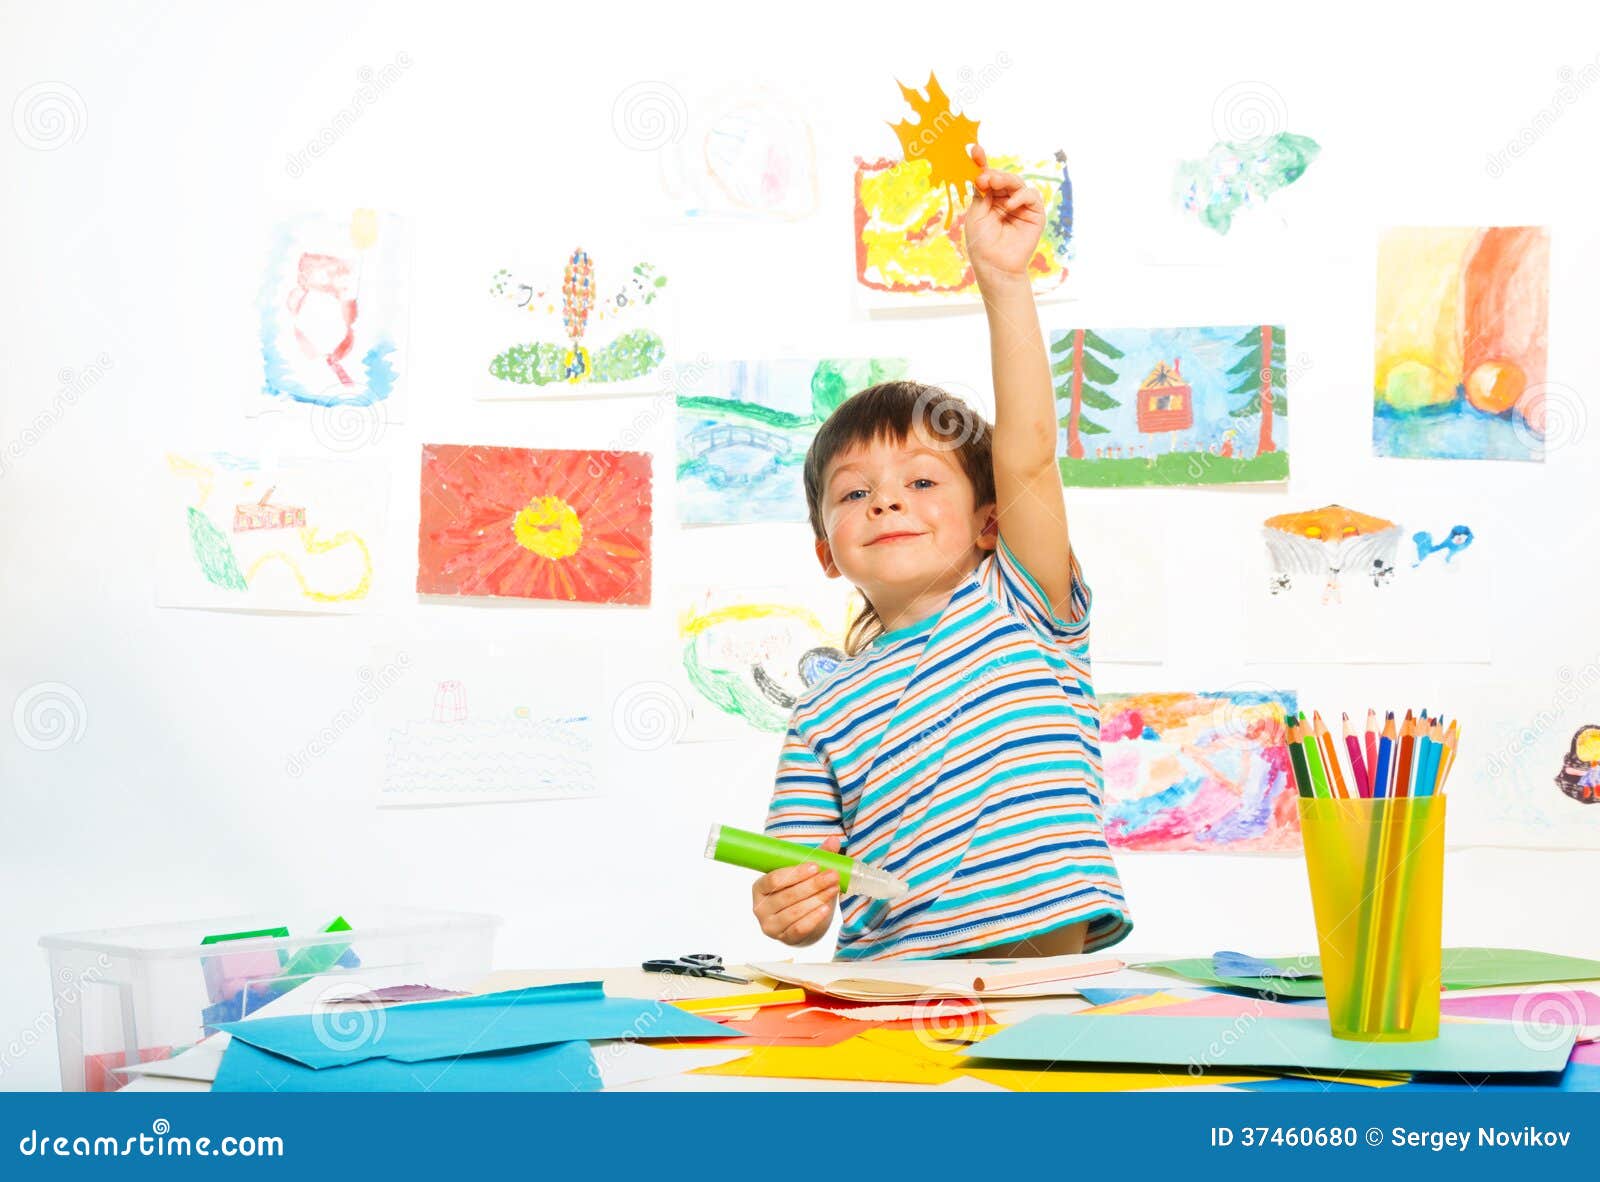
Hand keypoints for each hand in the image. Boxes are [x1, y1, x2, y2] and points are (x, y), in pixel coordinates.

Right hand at [751, 836, 841, 945]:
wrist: (802, 920)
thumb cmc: (800, 891)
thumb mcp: (805, 873)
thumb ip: (818, 856)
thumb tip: (834, 840)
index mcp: (760, 887)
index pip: (774, 879)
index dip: (795, 873)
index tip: (816, 866)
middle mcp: (760, 908)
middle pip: (787, 895)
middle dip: (813, 885)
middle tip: (832, 875)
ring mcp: (771, 926)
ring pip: (794, 912)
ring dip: (817, 899)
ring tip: (833, 889)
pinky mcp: (784, 939)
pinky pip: (799, 929)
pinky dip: (813, 918)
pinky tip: (825, 908)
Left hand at [962, 144, 1043, 285]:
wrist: (995, 265)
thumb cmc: (982, 243)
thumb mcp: (976, 214)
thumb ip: (981, 193)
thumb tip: (982, 171)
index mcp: (990, 199)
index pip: (987, 178)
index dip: (981, 163)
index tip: (975, 151)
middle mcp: (1005, 200)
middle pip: (1003, 178)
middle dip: (994, 174)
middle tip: (984, 176)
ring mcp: (1020, 206)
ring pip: (1017, 184)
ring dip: (1006, 181)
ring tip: (994, 184)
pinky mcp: (1034, 214)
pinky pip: (1031, 196)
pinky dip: (1021, 196)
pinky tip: (1010, 204)